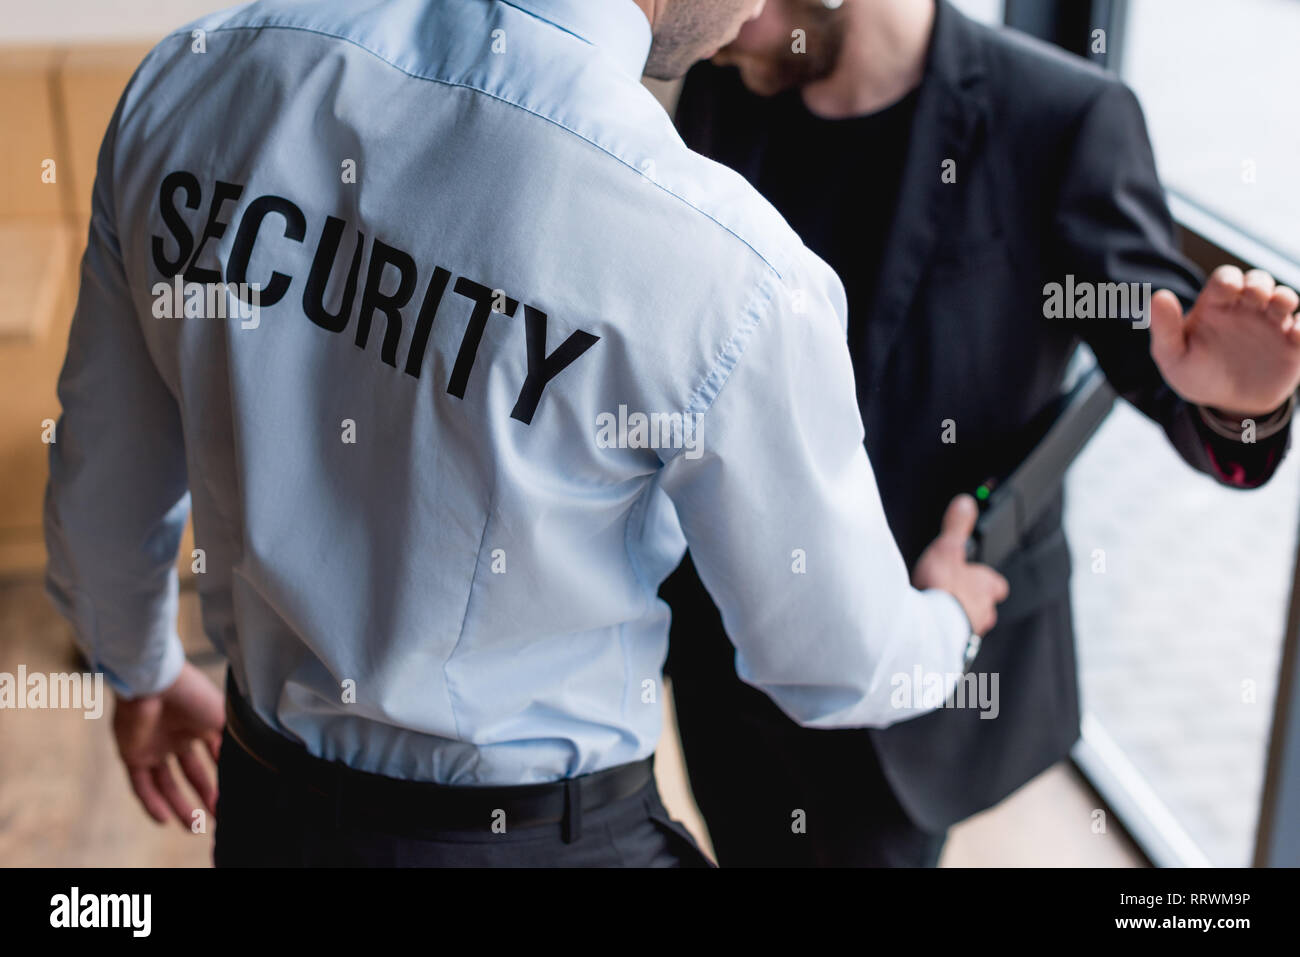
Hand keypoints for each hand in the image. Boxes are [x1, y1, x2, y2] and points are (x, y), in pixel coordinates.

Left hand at [112, 662, 223, 827]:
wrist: (156, 683)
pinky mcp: (132, 755)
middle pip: (190, 773)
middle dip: (204, 795)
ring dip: (179, 805)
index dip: (222, 776)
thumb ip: (232, 742)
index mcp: (198, 725)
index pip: (212, 757)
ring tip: (193, 827)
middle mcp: (176, 737)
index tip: (232, 796)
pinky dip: (151, 803)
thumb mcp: (223, 718)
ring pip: (166, 783)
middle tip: (216, 817)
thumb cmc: (193, 694)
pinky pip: (141, 785)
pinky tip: (164, 819)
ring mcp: (154, 747)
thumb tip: (245, 767)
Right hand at [912, 494, 1009, 635]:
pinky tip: (930, 630)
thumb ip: (957, 526)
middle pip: (985, 607)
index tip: (976, 574)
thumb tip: (965, 503)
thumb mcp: (948, 547)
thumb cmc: (942, 589)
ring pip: (970, 624)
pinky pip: (953, 641)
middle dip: (972, 601)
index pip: (996, 584)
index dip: (987, 580)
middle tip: (954, 595)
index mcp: (985, 587)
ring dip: (958, 619)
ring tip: (940, 615)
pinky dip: (944, 635)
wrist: (929, 628)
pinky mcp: (954, 647)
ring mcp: (970, 632)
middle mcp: (983, 611)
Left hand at [1150, 266, 1299, 416]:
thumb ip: (1165, 328)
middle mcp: (1246, 310)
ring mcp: (1271, 325)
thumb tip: (1159, 296)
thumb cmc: (1196, 375)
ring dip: (1285, 298)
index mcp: (1216, 307)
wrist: (1225, 406)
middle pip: (1258, 281)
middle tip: (1255, 298)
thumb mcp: (1173, 356)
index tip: (1228, 292)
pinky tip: (1293, 336)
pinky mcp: (1292, 344)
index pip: (1225, 279)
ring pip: (1285, 297)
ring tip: (1278, 310)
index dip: (1229, 280)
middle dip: (1259, 283)